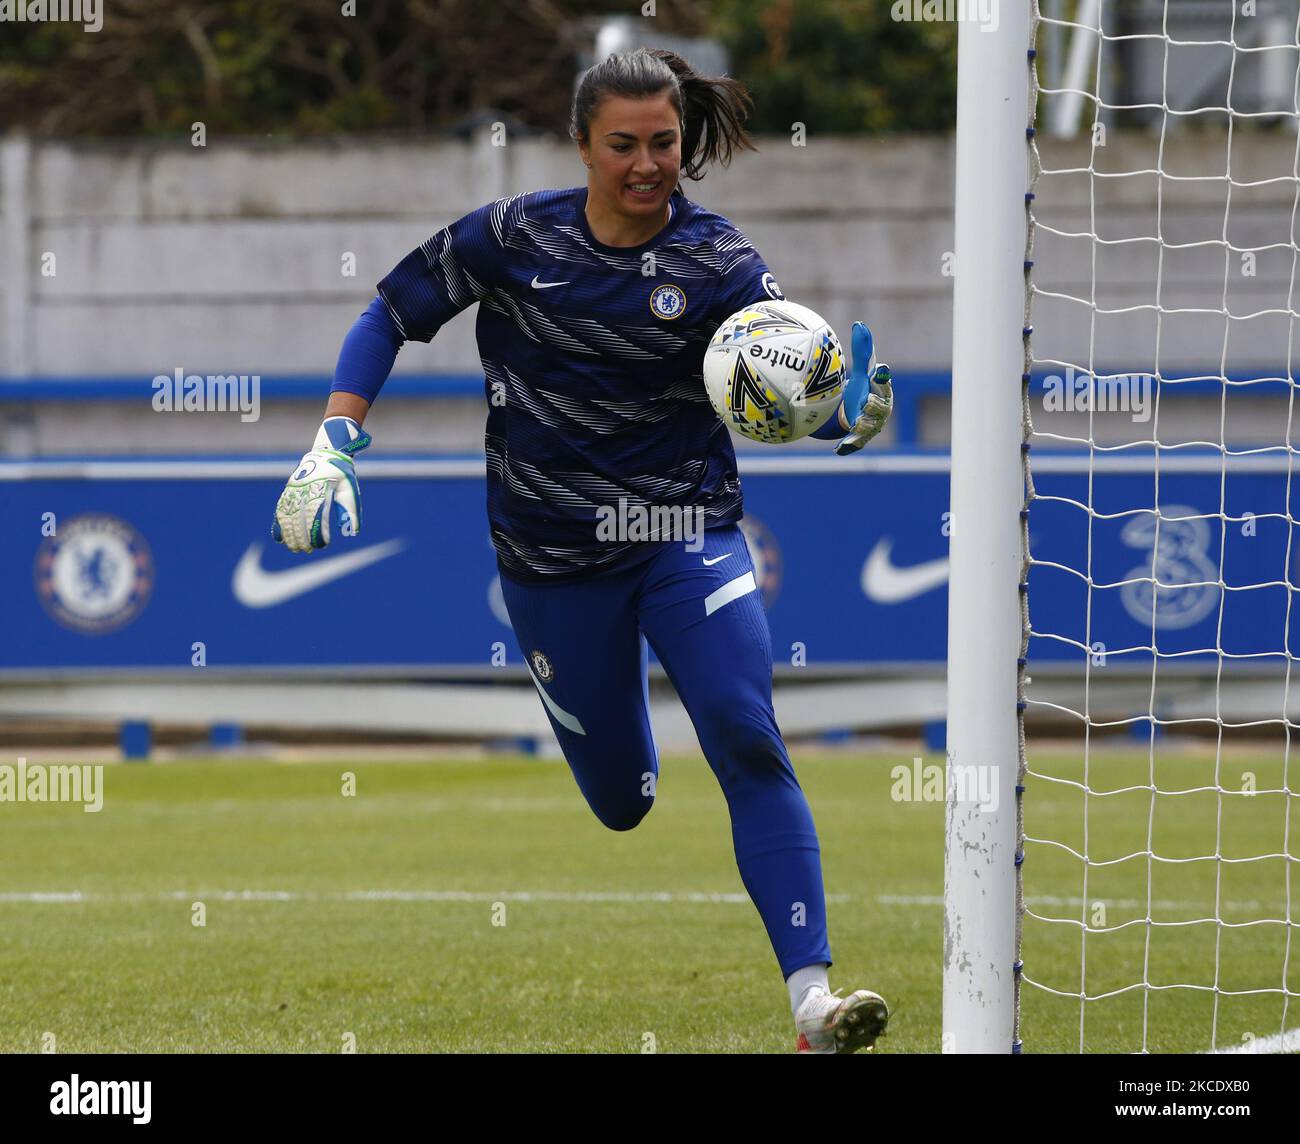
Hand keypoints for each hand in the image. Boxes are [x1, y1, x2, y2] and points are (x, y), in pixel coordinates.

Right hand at [272, 416, 371, 552]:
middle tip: (306, 551)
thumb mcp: (350, 490)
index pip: (317, 515)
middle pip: (299, 518)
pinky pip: (281, 509)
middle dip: (301, 537)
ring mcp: (294, 490)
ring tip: (293, 549)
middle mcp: (304, 490)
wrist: (327, 453)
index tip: (321, 545)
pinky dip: (278, 524)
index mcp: (321, 489)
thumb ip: (350, 510)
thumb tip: (352, 532)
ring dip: (289, 534)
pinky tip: (279, 538)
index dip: (317, 532)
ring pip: (288, 515)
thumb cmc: (342, 474)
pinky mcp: (289, 490)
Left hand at [834, 321, 892, 455]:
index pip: (884, 382)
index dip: (881, 376)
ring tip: (856, 424)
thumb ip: (861, 350)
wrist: (856, 414)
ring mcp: (872, 425)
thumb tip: (859, 324)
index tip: (879, 369)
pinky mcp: (861, 438)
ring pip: (869, 426)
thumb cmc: (863, 389)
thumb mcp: (861, 371)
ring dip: (862, 425)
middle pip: (879, 407)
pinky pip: (856, 443)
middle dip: (874, 404)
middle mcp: (880, 409)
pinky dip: (849, 446)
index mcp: (882, 390)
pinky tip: (840, 449)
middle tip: (866, 401)